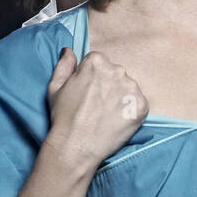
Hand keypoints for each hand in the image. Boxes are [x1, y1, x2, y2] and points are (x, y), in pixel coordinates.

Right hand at [44, 47, 148, 167]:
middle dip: (108, 86)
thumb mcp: (55, 87)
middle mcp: (117, 70)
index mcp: (97, 62)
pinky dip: (130, 111)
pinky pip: (138, 104)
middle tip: (97, 106)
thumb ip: (64, 64)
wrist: (76, 145)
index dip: (92, 79)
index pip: (99, 63)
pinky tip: (117, 121)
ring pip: (128, 88)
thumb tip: (69, 51)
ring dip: (121, 98)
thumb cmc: (64, 117)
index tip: (88, 93)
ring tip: (106, 115)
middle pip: (115, 74)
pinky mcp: (141, 106)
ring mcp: (131, 88)